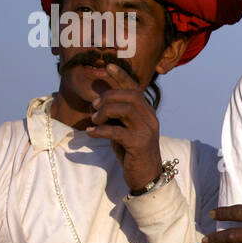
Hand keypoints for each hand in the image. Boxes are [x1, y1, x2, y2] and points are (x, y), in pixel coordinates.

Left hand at [86, 62, 164, 191]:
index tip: (108, 66)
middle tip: (94, 106)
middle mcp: (150, 118)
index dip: (121, 76)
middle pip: (130, 95)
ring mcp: (146, 130)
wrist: (147, 175)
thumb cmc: (132, 151)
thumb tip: (96, 102)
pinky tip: (91, 132)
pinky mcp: (139, 144)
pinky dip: (101, 130)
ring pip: (125, 109)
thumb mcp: (123, 129)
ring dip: (104, 112)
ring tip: (93, 120)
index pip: (135, 88)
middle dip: (108, 96)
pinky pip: (117, 131)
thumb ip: (115, 116)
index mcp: (147, 112)